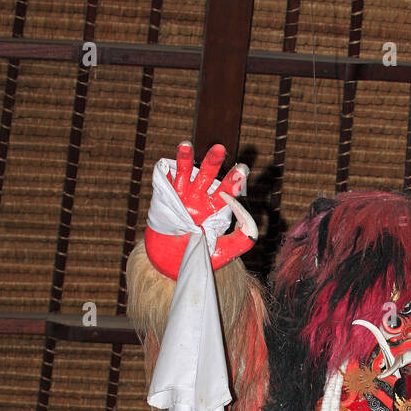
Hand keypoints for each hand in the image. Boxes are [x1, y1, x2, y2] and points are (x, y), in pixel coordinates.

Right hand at [144, 141, 256, 278]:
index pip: (227, 190)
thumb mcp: (226, 251)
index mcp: (215, 209)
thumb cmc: (200, 257)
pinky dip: (164, 173)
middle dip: (213, 162)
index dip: (234, 181)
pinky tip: (165, 165)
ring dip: (185, 158)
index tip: (240, 172)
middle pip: (207, 176)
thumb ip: (243, 239)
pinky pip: (163, 183)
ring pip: (184, 173)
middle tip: (220, 148)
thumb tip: (247, 218)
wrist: (170, 266)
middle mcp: (199, 199)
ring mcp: (181, 198)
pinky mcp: (163, 202)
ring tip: (186, 144)